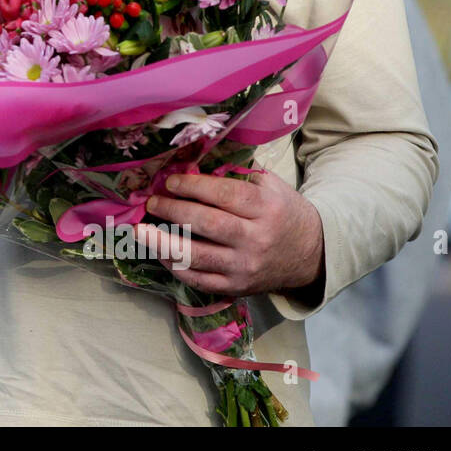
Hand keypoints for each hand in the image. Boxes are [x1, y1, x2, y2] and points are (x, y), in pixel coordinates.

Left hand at [133, 170, 324, 296]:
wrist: (311, 253)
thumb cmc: (282, 212)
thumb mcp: (271, 186)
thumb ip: (237, 175)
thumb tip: (192, 163)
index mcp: (267, 208)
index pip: (226, 195)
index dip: (194, 187)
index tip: (170, 182)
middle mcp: (257, 239)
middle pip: (208, 225)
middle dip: (173, 212)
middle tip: (152, 203)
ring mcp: (245, 267)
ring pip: (198, 256)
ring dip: (164, 243)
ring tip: (140, 231)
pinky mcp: (237, 287)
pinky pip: (199, 280)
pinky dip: (175, 266)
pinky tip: (158, 252)